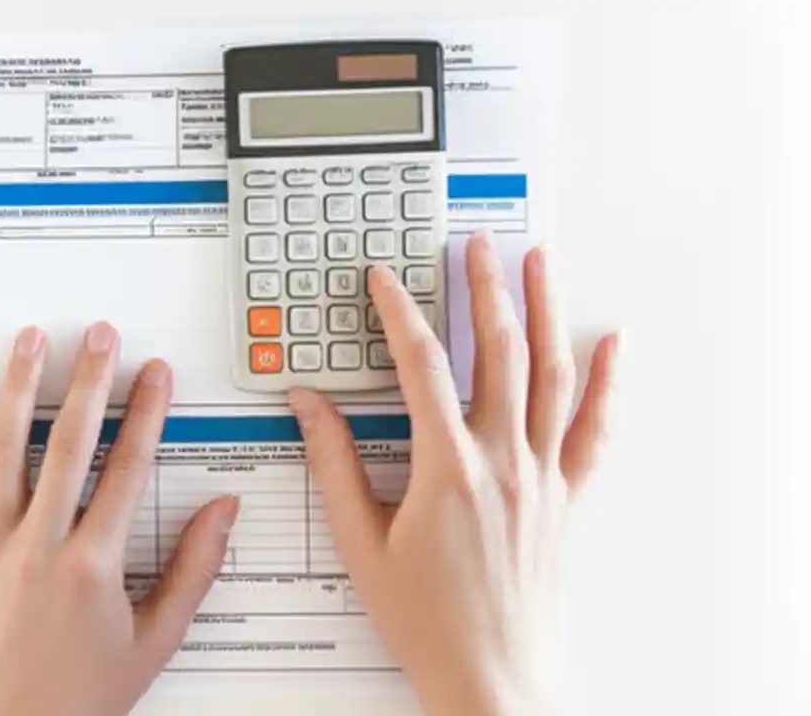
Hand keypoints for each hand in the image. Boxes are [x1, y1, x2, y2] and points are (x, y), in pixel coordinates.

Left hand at [0, 322, 238, 715]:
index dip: (147, 413)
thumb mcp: (155, 641)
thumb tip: (223, 511)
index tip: (156, 373)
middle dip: (90, 381)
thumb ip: (193, 570)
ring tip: (31, 339)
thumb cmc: (82, 698)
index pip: (129, 469)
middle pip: (69, 445)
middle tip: (101, 334)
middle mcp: (38, 546)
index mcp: (94, 565)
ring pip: (3, 451)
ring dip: (20, 390)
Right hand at [289, 233, 619, 715]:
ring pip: (551, 375)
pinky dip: (605, 383)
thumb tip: (307, 406)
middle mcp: (503, 462)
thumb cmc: (427, 622)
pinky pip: (594, 429)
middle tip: (474, 245)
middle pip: (498, 351)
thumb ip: (334, 466)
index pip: (421, 365)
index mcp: (447, 469)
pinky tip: (609, 344)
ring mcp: (542, 477)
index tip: (384, 279)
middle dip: (484, 288)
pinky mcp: (565, 498)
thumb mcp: (362, 545)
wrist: (492, 678)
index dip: (399, 312)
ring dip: (546, 311)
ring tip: (538, 263)